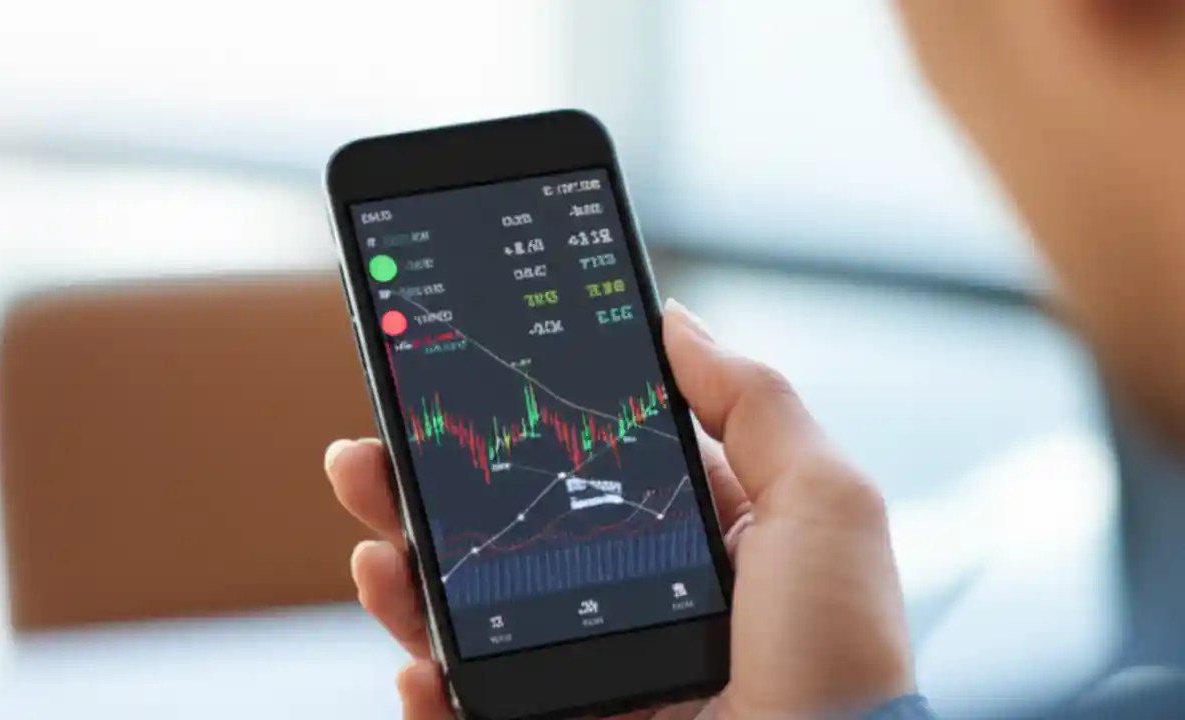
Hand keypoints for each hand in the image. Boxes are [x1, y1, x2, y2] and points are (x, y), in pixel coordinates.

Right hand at [325, 300, 912, 718]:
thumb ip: (753, 402)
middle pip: (499, 531)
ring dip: (403, 581)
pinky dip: (428, 689)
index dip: (512, 424)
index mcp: (683, 535)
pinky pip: (469, 710)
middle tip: (367, 455)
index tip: (454, 383)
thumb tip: (676, 321)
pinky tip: (419, 667)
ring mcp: (584, 670)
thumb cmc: (839, 656)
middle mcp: (624, 598)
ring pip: (465, 616)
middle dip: (423, 492)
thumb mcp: (822, 502)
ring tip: (376, 554)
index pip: (575, 463)